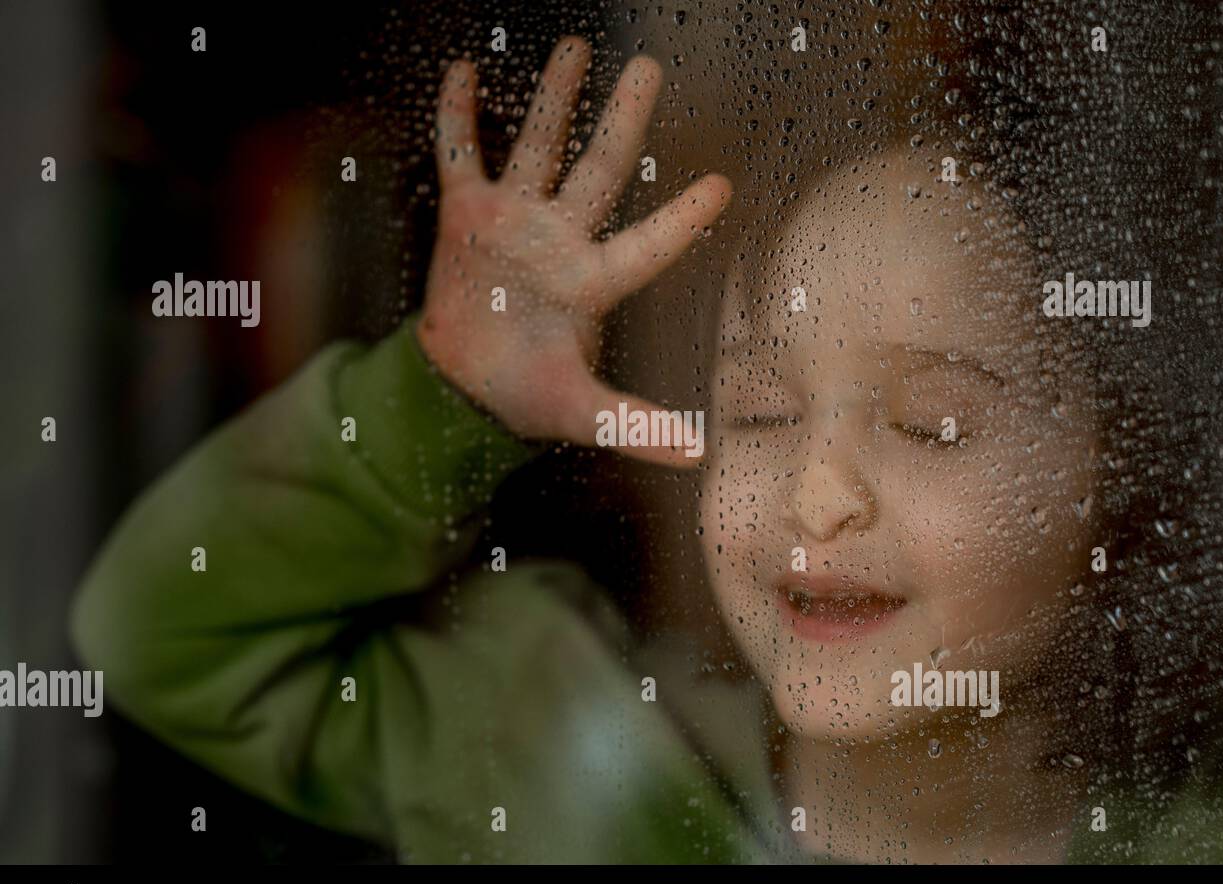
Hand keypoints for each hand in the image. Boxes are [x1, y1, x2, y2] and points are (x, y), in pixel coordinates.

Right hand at [418, 36, 730, 466]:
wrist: (463, 387)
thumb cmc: (529, 396)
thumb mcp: (583, 413)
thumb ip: (634, 426)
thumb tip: (698, 454)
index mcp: (593, 283)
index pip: (647, 245)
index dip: (681, 218)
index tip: (723, 185)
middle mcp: (561, 242)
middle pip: (600, 170)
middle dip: (623, 119)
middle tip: (647, 67)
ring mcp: (514, 223)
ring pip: (538, 147)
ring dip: (553, 99)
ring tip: (572, 48)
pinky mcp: (466, 217)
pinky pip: (461, 157)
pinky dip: (458, 118)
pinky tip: (462, 71)